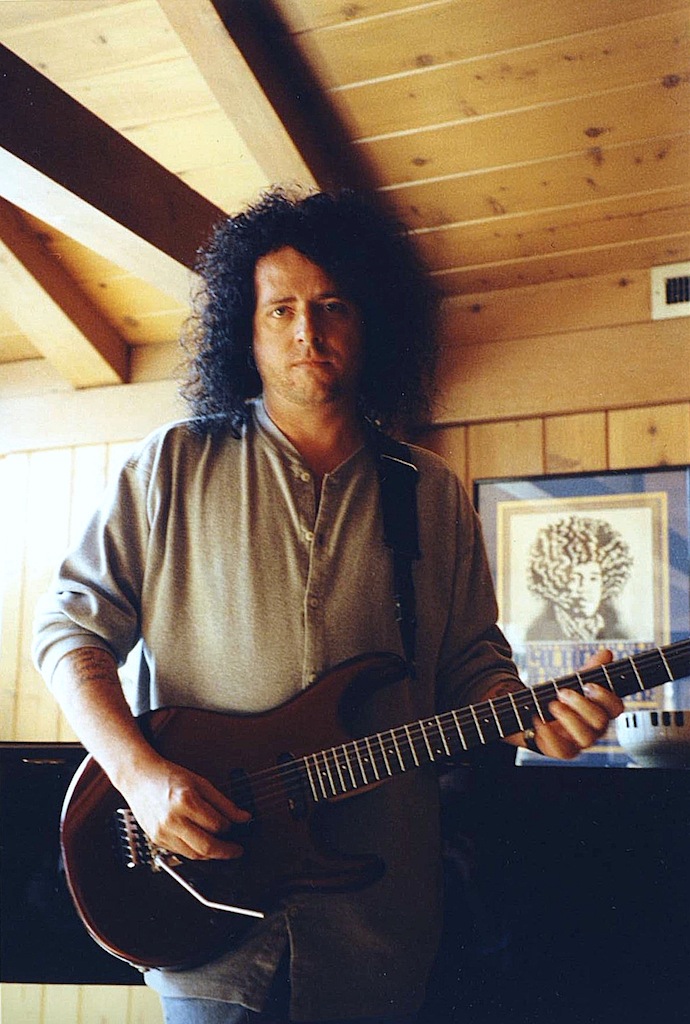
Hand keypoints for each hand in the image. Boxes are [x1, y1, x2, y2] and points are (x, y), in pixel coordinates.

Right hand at [121, 758, 250, 860]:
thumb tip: (243, 817)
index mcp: (185, 801)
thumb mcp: (201, 783)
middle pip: (206, 847)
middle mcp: (172, 819)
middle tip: (237, 850)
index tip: (237, 826)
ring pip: (194, 855)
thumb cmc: (168, 777)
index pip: (217, 825)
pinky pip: (181, 853)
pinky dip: (195, 852)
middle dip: (226, 851)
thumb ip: (224, 803)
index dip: (230, 827)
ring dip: (211, 855)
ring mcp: (162, 833)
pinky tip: (202, 845)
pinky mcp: (156, 840)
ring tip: (221, 848)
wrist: (139, 778)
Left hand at [529, 649, 623, 759]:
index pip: (616, 707)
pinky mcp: (564, 751)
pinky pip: (563, 751)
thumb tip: (606, 653)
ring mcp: (580, 742)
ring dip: (568, 718)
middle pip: (600, 722)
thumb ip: (591, 669)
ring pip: (586, 738)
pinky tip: (539, 720)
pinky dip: (549, 735)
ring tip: (552, 704)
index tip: (588, 685)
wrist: (539, 715)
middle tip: (562, 692)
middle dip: (581, 704)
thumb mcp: (575, 681)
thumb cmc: (564, 699)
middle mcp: (595, 728)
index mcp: (602, 710)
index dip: (605, 697)